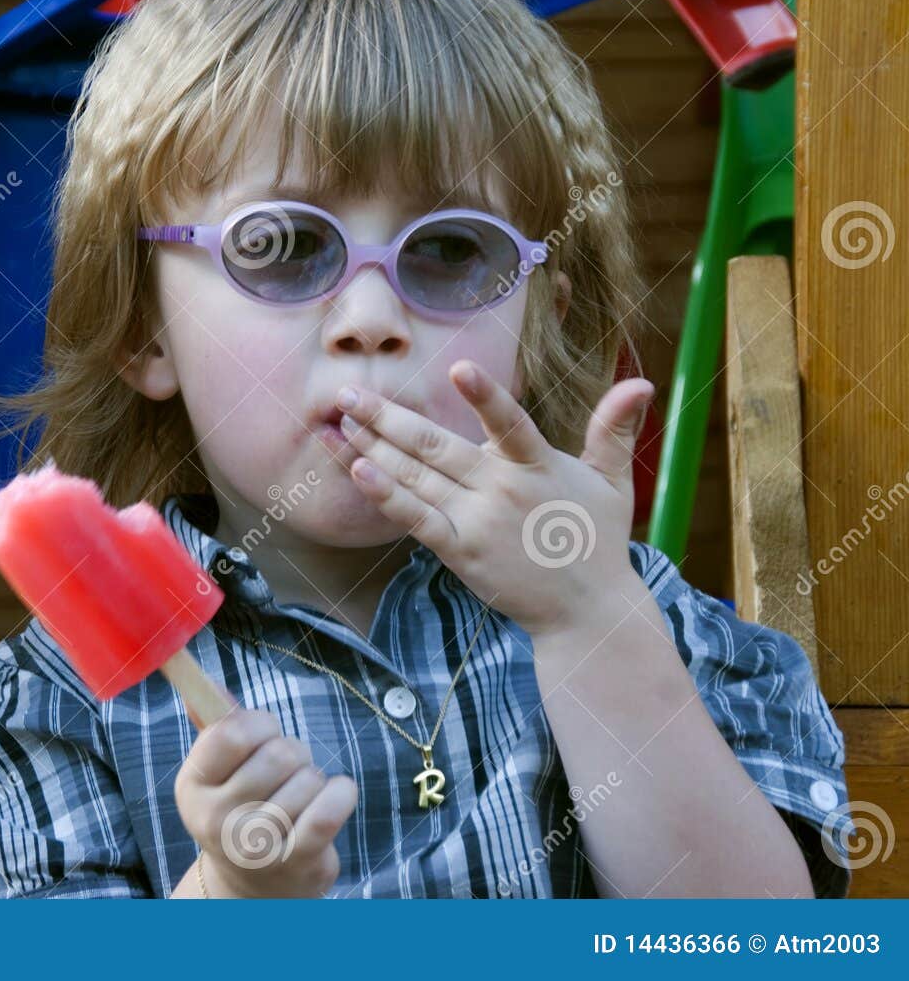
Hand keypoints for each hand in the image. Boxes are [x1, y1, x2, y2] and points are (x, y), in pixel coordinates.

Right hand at [175, 707, 357, 896]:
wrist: (253, 888)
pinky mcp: (296, 862)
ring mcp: (255, 845)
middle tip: (287, 771)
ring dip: (314, 780)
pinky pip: (328, 810)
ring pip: (307, 778)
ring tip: (301, 797)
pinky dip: (341, 793)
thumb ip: (216, 728)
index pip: (231, 732)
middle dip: (293, 753)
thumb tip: (204, 686)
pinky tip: (337, 794)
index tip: (264, 733)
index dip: (259, 722)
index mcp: (192, 786)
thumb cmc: (240, 812)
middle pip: (277, 753)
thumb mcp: (219, 773)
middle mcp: (216, 819)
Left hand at [335, 360, 654, 638]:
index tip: (458, 368)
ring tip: (338, 420)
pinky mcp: (459, 550)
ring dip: (372, 447)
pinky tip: (357, 468)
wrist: (587, 612)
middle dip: (386, 417)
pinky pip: (414, 518)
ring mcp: (477, 522)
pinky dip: (385, 493)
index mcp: (538, 466)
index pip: (512, 424)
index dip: (486, 398)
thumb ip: (614, 430)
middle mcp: (503, 490)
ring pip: (416, 477)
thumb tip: (642, 382)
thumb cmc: (595, 540)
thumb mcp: (613, 481)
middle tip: (346, 391)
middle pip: (436, 447)